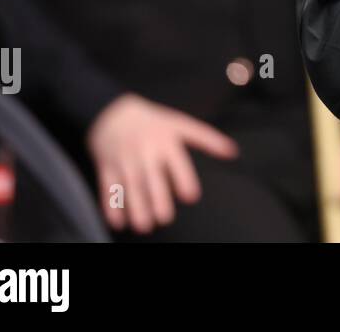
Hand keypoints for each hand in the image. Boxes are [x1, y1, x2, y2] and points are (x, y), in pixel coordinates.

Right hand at [86, 93, 238, 233]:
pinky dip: (111, 206)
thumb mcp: (182, 125)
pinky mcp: (106, 168)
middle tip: (165, 219)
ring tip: (144, 226)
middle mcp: (145, 152)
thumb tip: (233, 152)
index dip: (183, 179)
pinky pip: (107, 188)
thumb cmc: (154, 122)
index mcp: (165, 142)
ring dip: (135, 207)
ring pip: (129, 186)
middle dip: (157, 199)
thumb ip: (207, 139)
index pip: (176, 162)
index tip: (191, 197)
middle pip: (151, 178)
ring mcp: (124, 161)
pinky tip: (118, 222)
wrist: (113, 113)